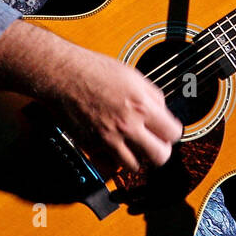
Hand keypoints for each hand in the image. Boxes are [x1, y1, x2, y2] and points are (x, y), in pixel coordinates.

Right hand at [44, 46, 183, 174]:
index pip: (172, 133)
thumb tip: (162, 112)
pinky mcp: (91, 146)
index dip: (172, 132)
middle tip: (155, 142)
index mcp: (141, 105)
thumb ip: (152, 96)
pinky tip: (114, 150)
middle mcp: (127, 125)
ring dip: (137, 157)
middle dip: (160, 150)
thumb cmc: (94, 69)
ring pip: (135, 166)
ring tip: (133, 144)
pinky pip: (109, 166)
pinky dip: (113, 162)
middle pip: (159, 157)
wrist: (63, 75)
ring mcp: (108, 139)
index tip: (167, 130)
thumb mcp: (133, 75)